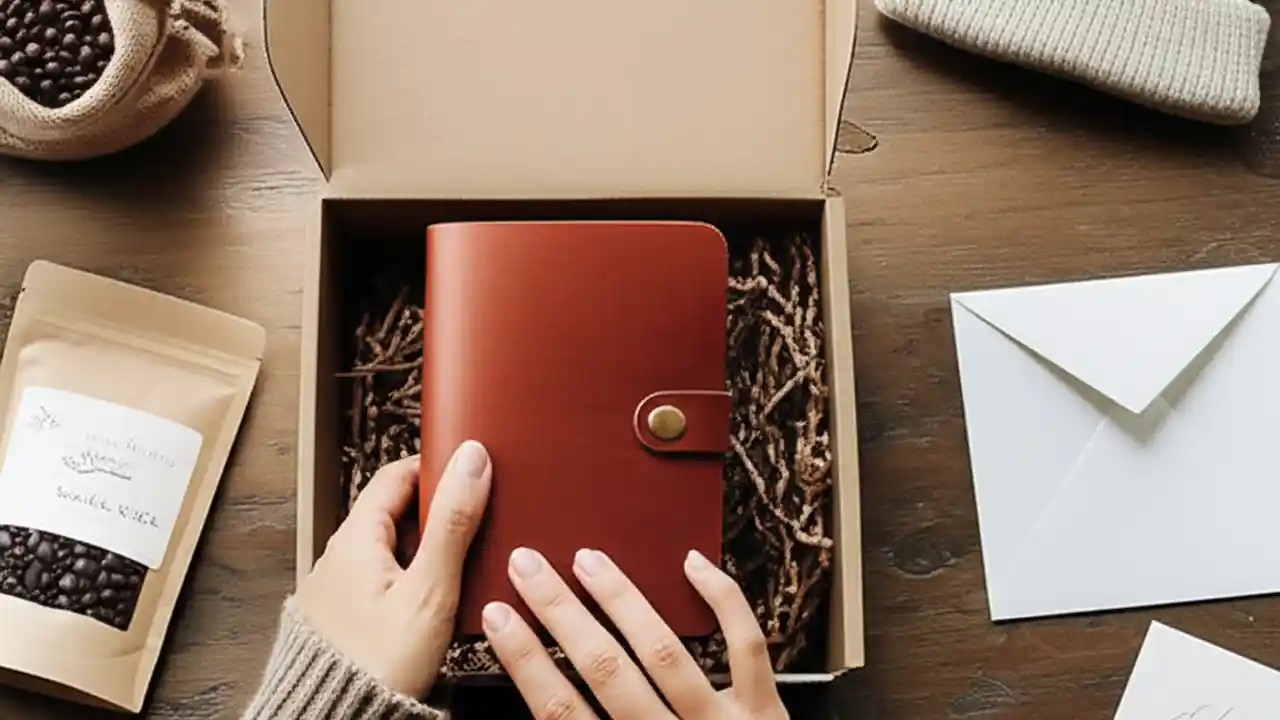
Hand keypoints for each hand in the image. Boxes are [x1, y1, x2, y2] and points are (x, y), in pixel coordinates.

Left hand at [295, 441, 491, 698]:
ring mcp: (338, 588)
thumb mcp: (429, 589)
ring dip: (426, 548)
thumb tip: (471, 462)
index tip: (468, 469)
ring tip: (461, 565)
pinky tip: (435, 600)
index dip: (435, 466)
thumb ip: (452, 523)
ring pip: (390, 548)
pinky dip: (411, 578)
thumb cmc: (378, 665)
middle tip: (475, 519)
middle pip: (394, 511)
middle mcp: (339, 557)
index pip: (395, 474)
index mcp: (355, 539)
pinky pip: (381, 580)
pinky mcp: (343, 617)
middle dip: (436, 511)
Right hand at [482, 547, 787, 719]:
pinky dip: (723, 600)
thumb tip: (545, 700)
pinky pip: (747, 646)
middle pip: (606, 671)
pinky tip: (692, 563)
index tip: (498, 617)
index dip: (526, 662)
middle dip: (561, 614)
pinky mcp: (766, 713)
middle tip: (529, 566)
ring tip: (588, 560)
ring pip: (665, 652)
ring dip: (622, 601)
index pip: (561, 713)